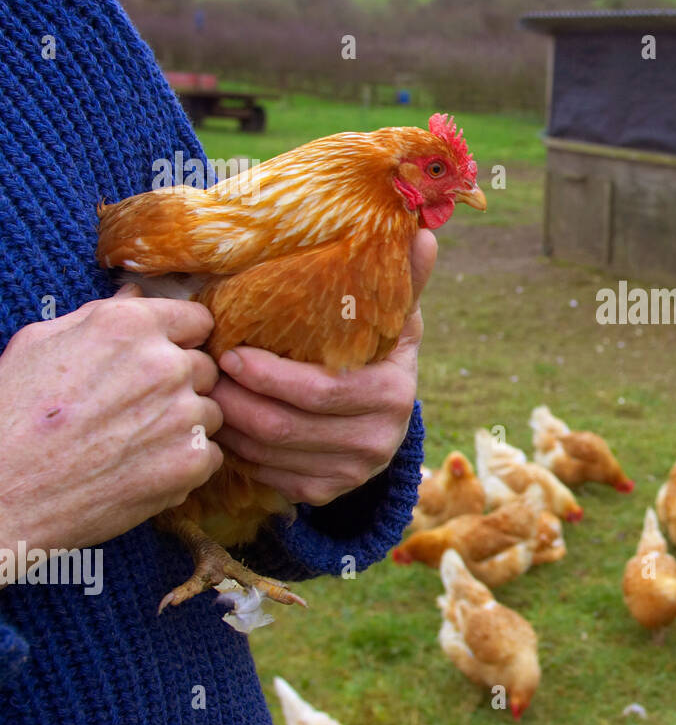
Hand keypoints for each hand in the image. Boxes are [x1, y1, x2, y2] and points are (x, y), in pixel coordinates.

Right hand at [0, 285, 222, 566]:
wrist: (2, 496)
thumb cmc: (10, 417)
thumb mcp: (38, 345)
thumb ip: (97, 317)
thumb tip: (135, 295)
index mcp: (129, 326)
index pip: (196, 320)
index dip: (181, 341)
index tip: (165, 359)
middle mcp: (165, 364)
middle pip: (205, 368)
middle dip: (180, 386)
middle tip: (136, 410)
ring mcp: (182, 414)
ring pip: (210, 412)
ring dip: (183, 426)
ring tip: (132, 443)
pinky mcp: (190, 462)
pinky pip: (209, 454)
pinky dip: (184, 464)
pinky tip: (142, 470)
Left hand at [208, 231, 435, 507]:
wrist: (387, 412)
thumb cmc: (377, 348)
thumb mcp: (392, 313)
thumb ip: (403, 277)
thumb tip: (424, 232)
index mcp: (393, 393)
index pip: (323, 390)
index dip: (270, 375)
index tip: (231, 351)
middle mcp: (379, 440)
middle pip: (287, 427)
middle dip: (236, 401)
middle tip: (202, 372)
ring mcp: (353, 472)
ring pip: (271, 455)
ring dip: (230, 427)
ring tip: (204, 394)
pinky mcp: (328, 492)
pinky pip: (270, 477)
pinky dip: (240, 453)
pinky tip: (226, 425)